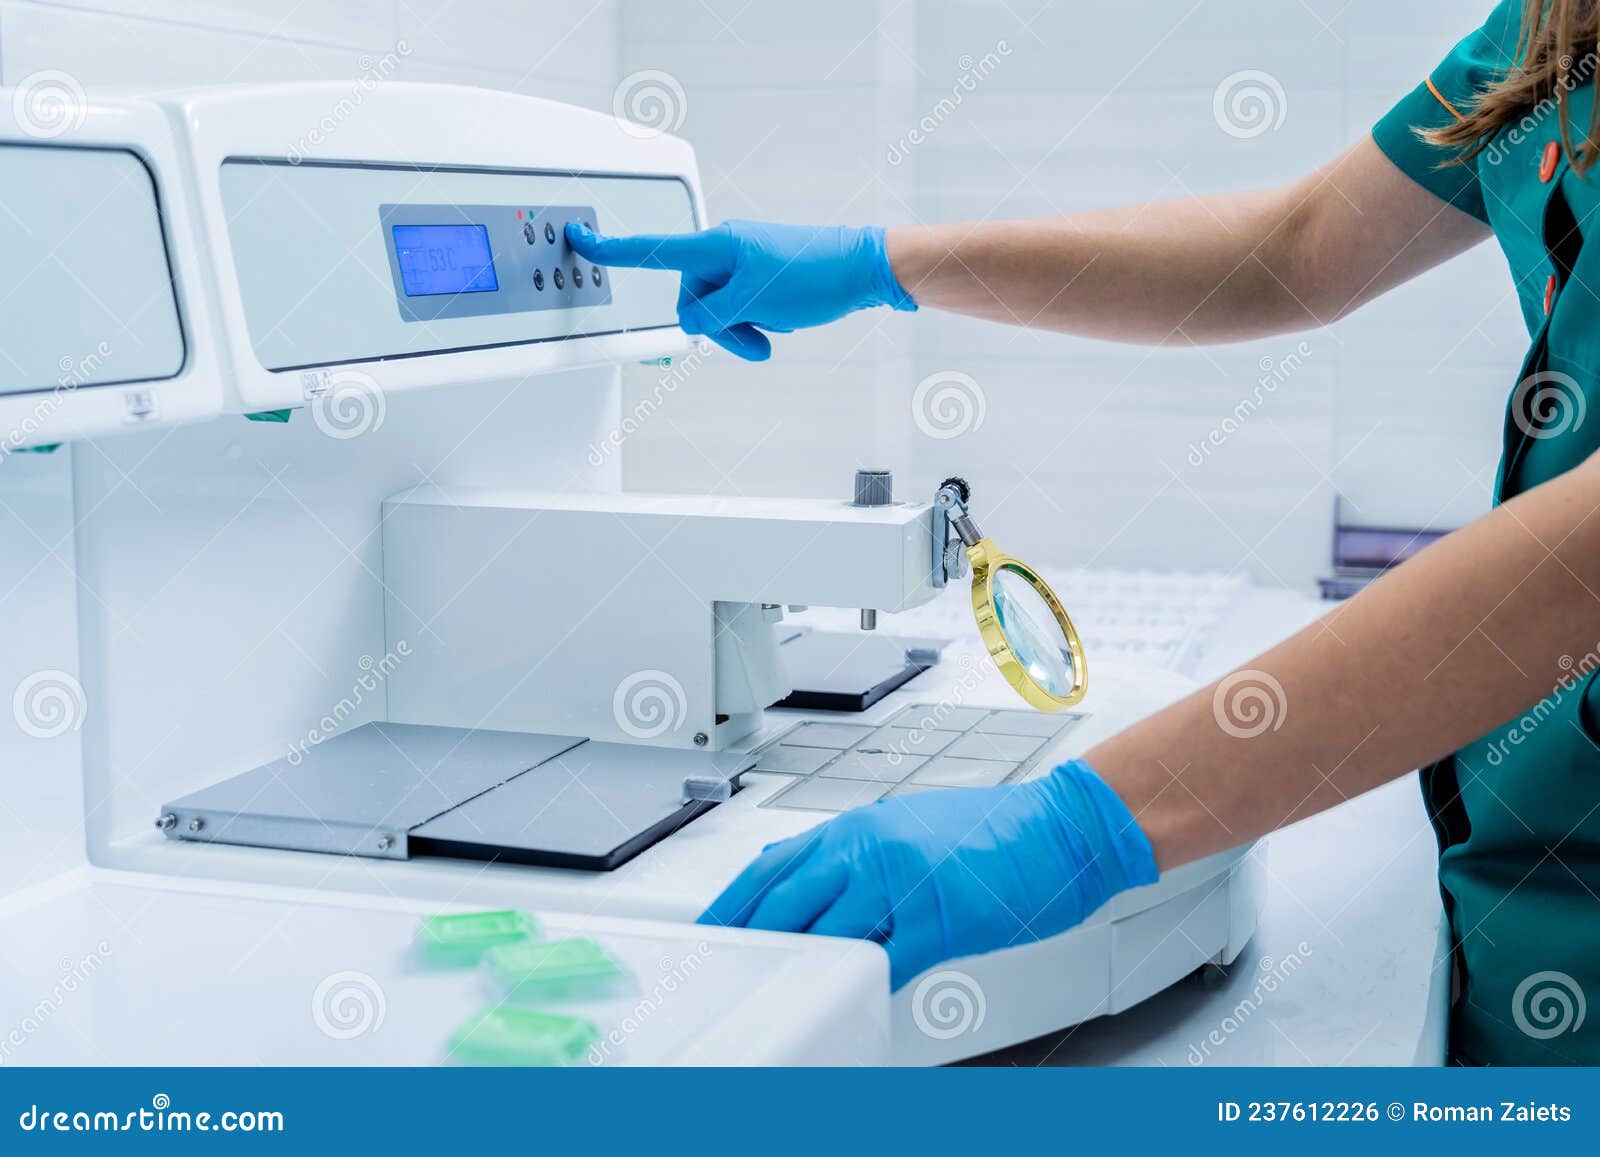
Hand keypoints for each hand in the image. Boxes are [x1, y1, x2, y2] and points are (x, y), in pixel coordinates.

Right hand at [566, 219, 915, 360]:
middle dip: (715, 326)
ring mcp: (743, 261)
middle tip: (752, 339)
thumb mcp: (751, 303)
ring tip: (770, 335)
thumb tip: (692, 320)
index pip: (652, 250)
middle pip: (691, 297)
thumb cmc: (813, 276)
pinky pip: (740, 305)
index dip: (613, 250)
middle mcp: (724, 248)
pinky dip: (753, 322)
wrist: (862, 269)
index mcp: (715, 245)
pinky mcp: (761, 273)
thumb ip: (709, 314)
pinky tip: (778, 324)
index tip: (580, 236)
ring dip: (737, 330)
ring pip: (717, 308)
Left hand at [698, 759, 1157, 988]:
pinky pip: (886, 965)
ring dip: (808, 968)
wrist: (1059, 829)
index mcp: (858, 828)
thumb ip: (847, 852)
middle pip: (786, 905)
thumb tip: (794, 876)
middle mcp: (871, 850)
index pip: (772, 867)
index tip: (710, 931)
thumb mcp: (902, 824)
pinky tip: (859, 1000)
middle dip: (754, 943)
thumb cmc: (989, 831)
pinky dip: (868, 987)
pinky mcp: (940, 922)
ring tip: (790, 993)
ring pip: (827, 937)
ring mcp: (904, 886)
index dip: (732, 905)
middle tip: (732, 970)